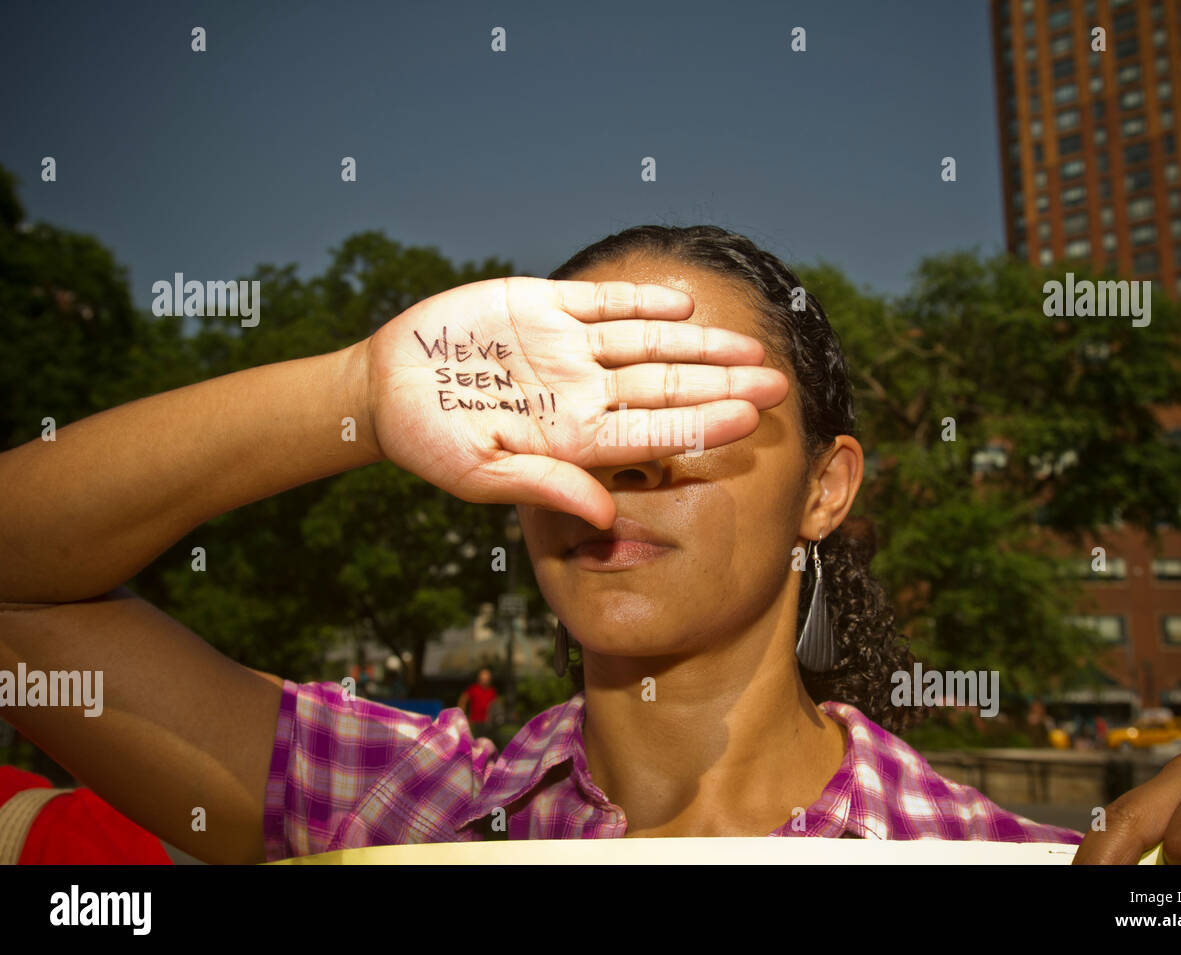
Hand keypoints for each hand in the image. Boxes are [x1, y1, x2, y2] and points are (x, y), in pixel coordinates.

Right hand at [364, 276, 787, 526]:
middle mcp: (582, 391)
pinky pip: (604, 302)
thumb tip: (606, 513)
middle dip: (721, 386)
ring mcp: (567, 348)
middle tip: (778, 384)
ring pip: (648, 343)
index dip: (702, 425)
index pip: (652, 432)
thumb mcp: (479, 472)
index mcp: (572, 436)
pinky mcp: (543, 307)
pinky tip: (685, 305)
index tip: (751, 422)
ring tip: (748, 346)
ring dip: (698, 345)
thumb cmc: (428, 441)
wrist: (385, 387)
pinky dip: (643, 301)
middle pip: (666, 387)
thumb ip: (545, 485)